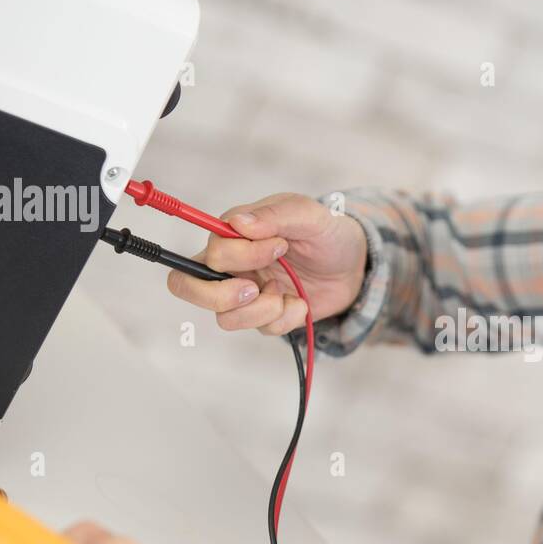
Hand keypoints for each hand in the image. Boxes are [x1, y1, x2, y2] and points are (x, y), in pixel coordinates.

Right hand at [165, 193, 367, 336]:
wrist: (355, 264)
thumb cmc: (327, 232)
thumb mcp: (308, 214)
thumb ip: (274, 214)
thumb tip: (238, 222)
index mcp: (233, 234)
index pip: (208, 253)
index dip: (240, 256)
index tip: (280, 246)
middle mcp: (231, 265)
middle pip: (187, 287)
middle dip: (221, 295)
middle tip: (255, 289)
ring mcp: (245, 292)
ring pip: (225, 318)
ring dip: (262, 311)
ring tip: (287, 295)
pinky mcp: (264, 315)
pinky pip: (262, 329)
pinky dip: (287, 318)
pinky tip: (301, 303)